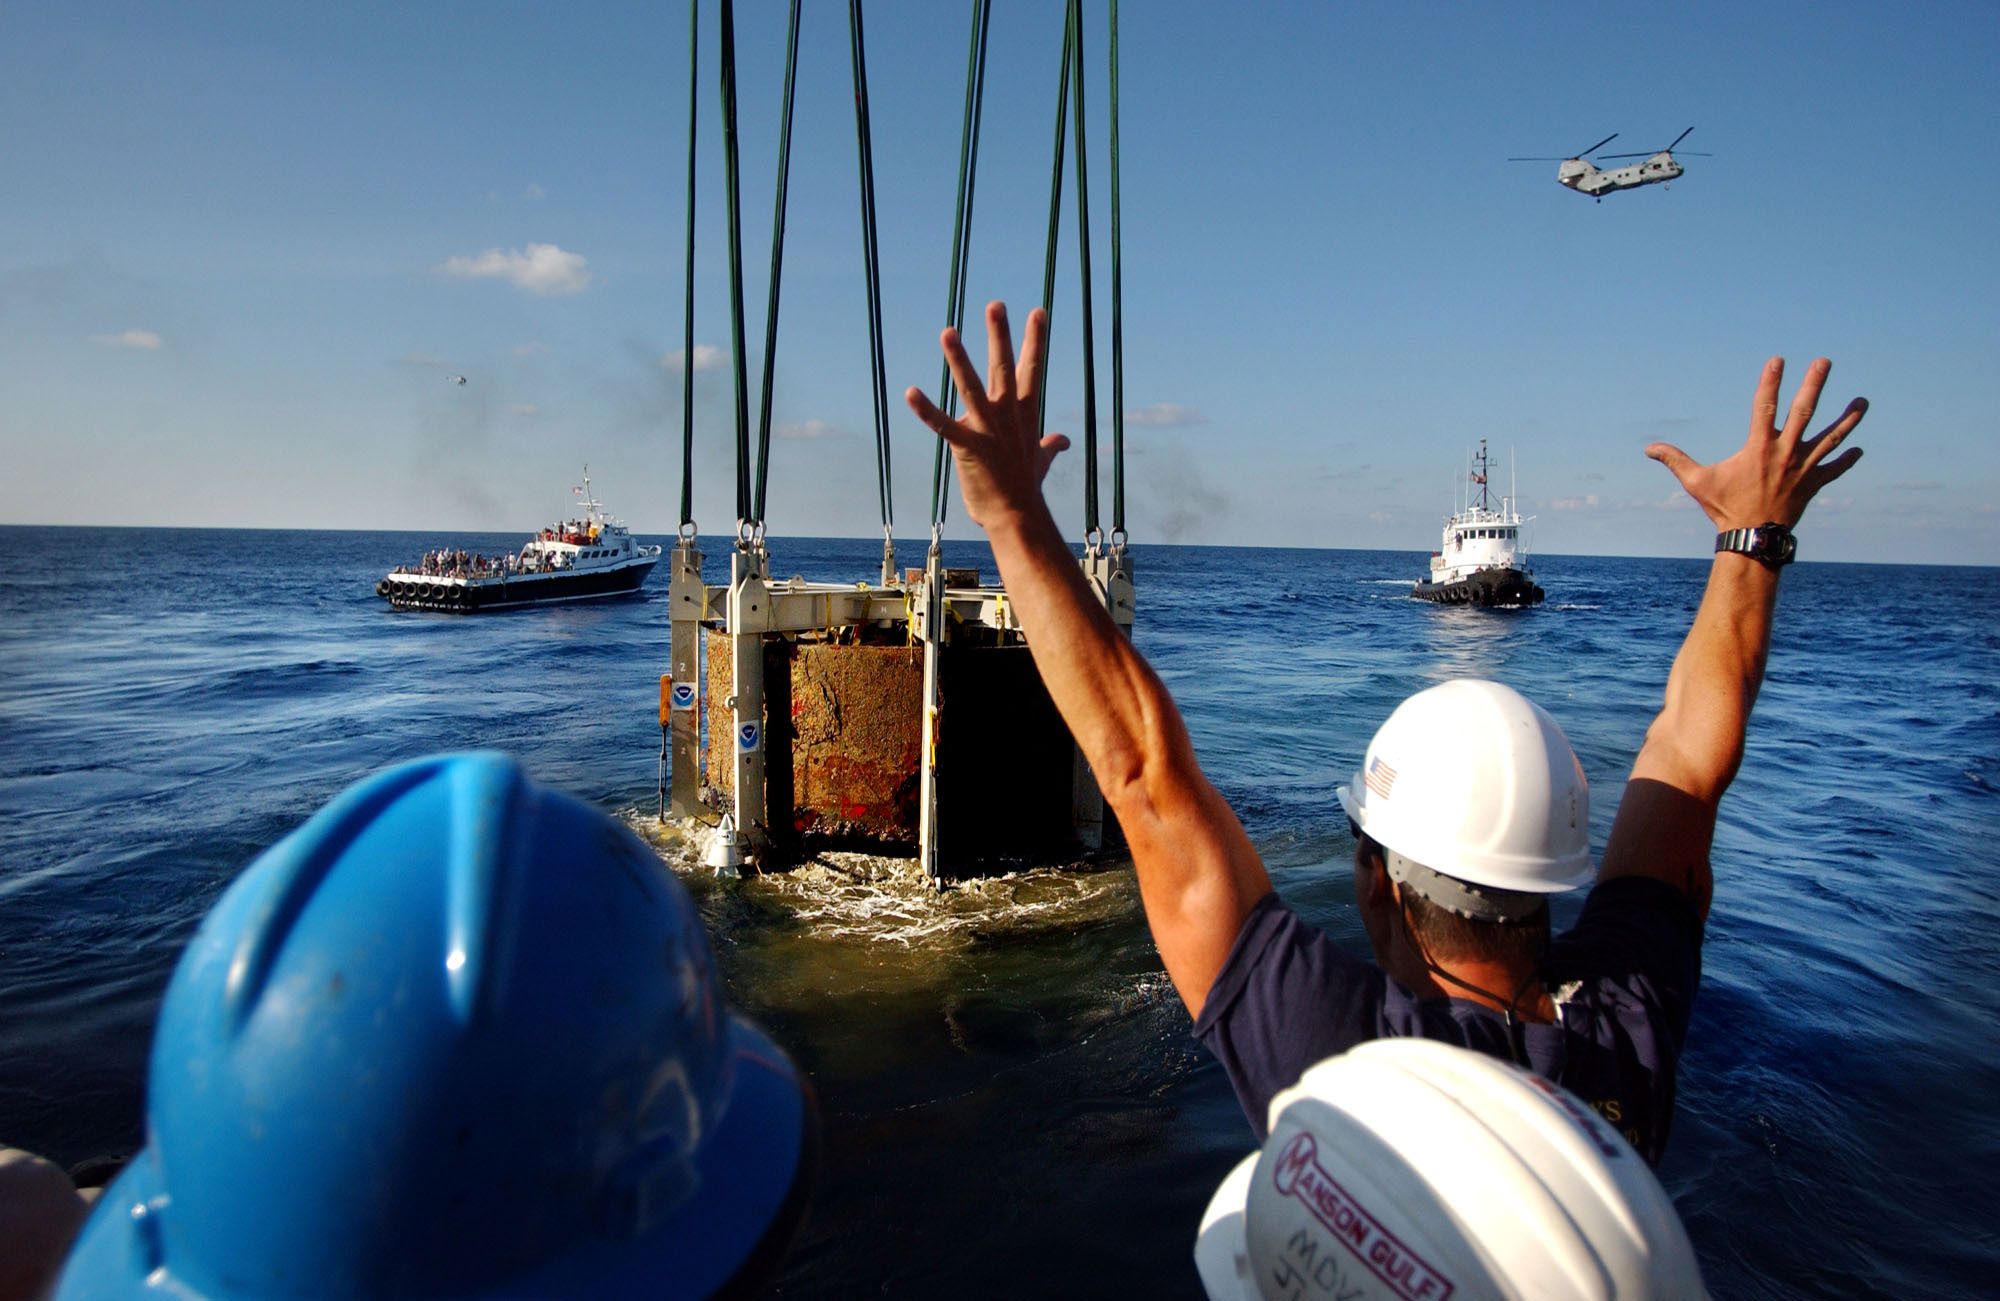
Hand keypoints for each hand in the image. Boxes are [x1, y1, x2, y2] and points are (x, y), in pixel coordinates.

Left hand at [905, 301, 1070, 530]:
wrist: (1017, 517)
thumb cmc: (1025, 489)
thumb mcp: (1040, 461)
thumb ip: (1050, 446)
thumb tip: (1063, 440)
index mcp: (1024, 414)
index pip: (1031, 369)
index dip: (1035, 340)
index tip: (1038, 311)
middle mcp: (1007, 416)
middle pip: (1003, 367)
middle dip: (1000, 335)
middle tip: (995, 305)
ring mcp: (988, 430)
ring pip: (972, 387)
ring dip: (959, 359)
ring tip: (947, 331)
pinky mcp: (968, 448)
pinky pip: (943, 425)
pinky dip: (926, 409)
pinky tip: (910, 392)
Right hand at [1647, 357, 1866, 529]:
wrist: (1753, 537)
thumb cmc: (1724, 509)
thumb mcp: (1696, 482)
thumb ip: (1675, 460)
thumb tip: (1649, 448)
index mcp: (1758, 447)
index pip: (1765, 406)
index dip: (1770, 382)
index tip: (1778, 360)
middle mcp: (1785, 452)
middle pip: (1804, 411)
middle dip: (1814, 384)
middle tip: (1824, 362)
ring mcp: (1803, 468)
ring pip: (1830, 437)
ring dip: (1848, 418)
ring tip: (1862, 401)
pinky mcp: (1813, 484)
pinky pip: (1834, 470)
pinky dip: (1845, 460)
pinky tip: (1857, 449)